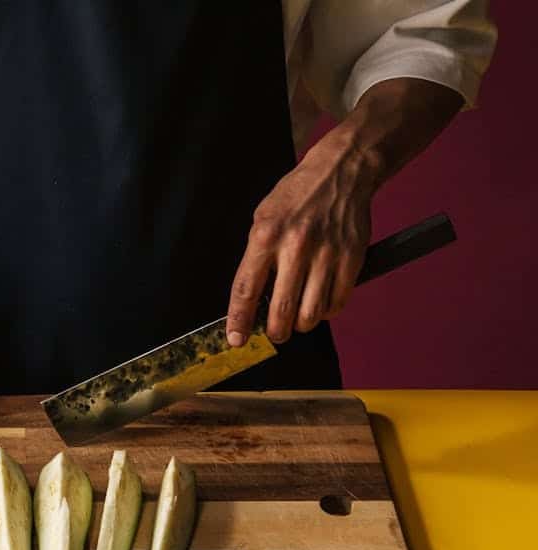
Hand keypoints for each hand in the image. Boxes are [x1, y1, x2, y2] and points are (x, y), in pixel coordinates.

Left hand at [226, 130, 378, 346]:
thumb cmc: (297, 196)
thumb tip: (251, 298)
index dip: (239, 319)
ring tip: (297, 318)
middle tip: (273, 334)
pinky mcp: (352, 258)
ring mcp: (326, 254)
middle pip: (281, 310)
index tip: (235, 339)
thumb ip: (257, 255)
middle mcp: (295, 246)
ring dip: (301, 325)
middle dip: (274, 332)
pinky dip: (327, 311)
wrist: (340, 172)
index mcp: (266, 235)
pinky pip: (337, 302)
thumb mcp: (263, 217)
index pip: (246, 288)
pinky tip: (320, 302)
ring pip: (311, 313)